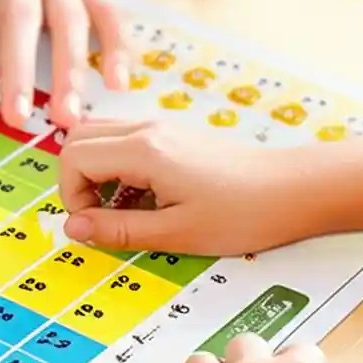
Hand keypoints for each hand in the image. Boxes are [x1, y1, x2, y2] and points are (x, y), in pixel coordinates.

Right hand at [58, 120, 317, 254]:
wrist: (291, 190)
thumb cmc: (242, 213)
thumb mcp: (175, 233)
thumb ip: (118, 230)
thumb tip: (73, 229)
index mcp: (143, 151)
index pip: (73, 157)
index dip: (71, 195)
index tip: (92, 225)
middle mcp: (147, 130)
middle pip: (78, 138)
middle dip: (76, 179)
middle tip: (100, 217)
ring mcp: (160, 129)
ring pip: (100, 136)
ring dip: (96, 172)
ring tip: (123, 210)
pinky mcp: (173, 136)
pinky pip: (125, 142)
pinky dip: (117, 168)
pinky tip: (144, 200)